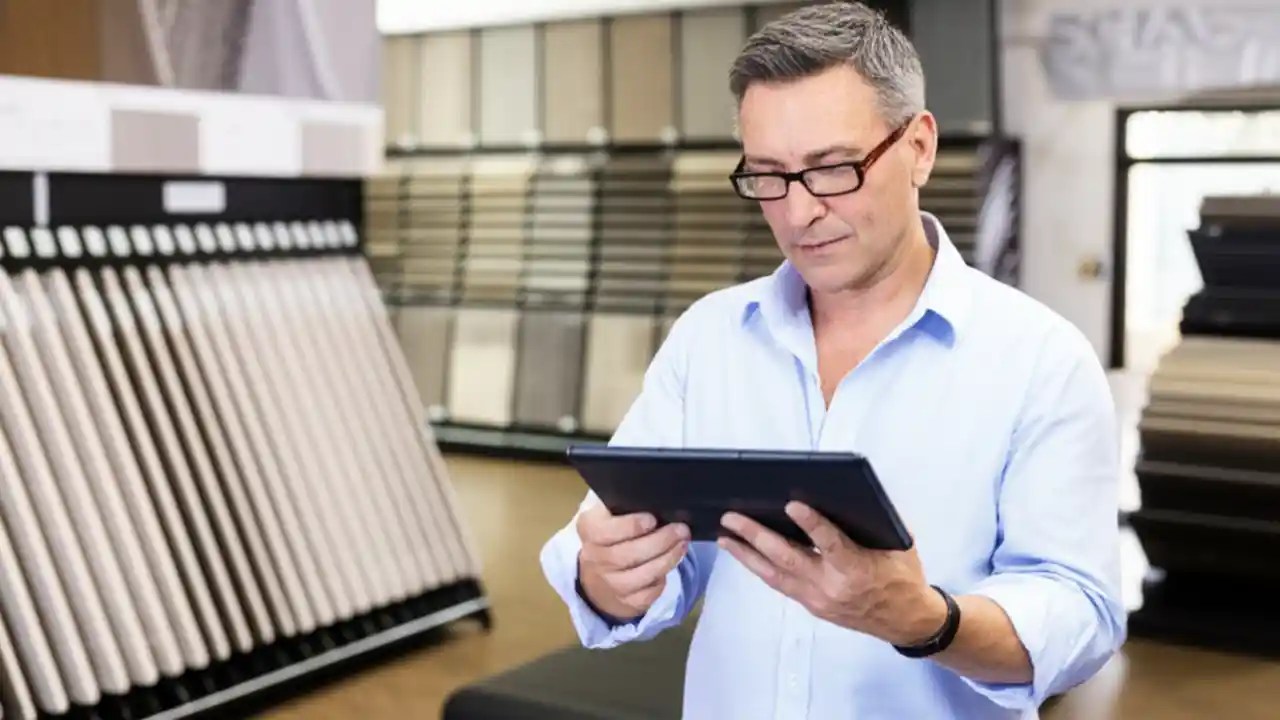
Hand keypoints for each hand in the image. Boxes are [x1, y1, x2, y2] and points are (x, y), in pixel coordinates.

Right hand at [576, 501, 690, 621]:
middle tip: (681, 530)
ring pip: (641, 575)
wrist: (598, 577)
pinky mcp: (625, 602)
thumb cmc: (612, 536)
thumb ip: (626, 507)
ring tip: (682, 544)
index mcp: (589, 530)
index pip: (604, 531)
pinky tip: (670, 564)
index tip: (652, 519)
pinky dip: (662, 580)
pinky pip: (648, 593)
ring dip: (667, 559)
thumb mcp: (610, 515)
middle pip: (627, 554)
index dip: (629, 526)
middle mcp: (594, 559)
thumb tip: (659, 503)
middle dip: (659, 541)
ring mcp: (609, 583)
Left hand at [718, 502, 946, 646]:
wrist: (906, 621)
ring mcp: (818, 599)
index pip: (830, 544)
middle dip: (756, 536)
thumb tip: (845, 492)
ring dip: (746, 554)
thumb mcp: (899, 545)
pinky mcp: (811, 605)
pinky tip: (742, 552)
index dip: (811, 524)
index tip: (791, 504)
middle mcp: (832, 587)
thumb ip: (872, 522)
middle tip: (731, 517)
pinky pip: (779, 584)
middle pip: (788, 558)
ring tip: (724, 535)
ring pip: (774, 574)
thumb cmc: (903, 576)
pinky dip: (759, 567)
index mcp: (857, 569)